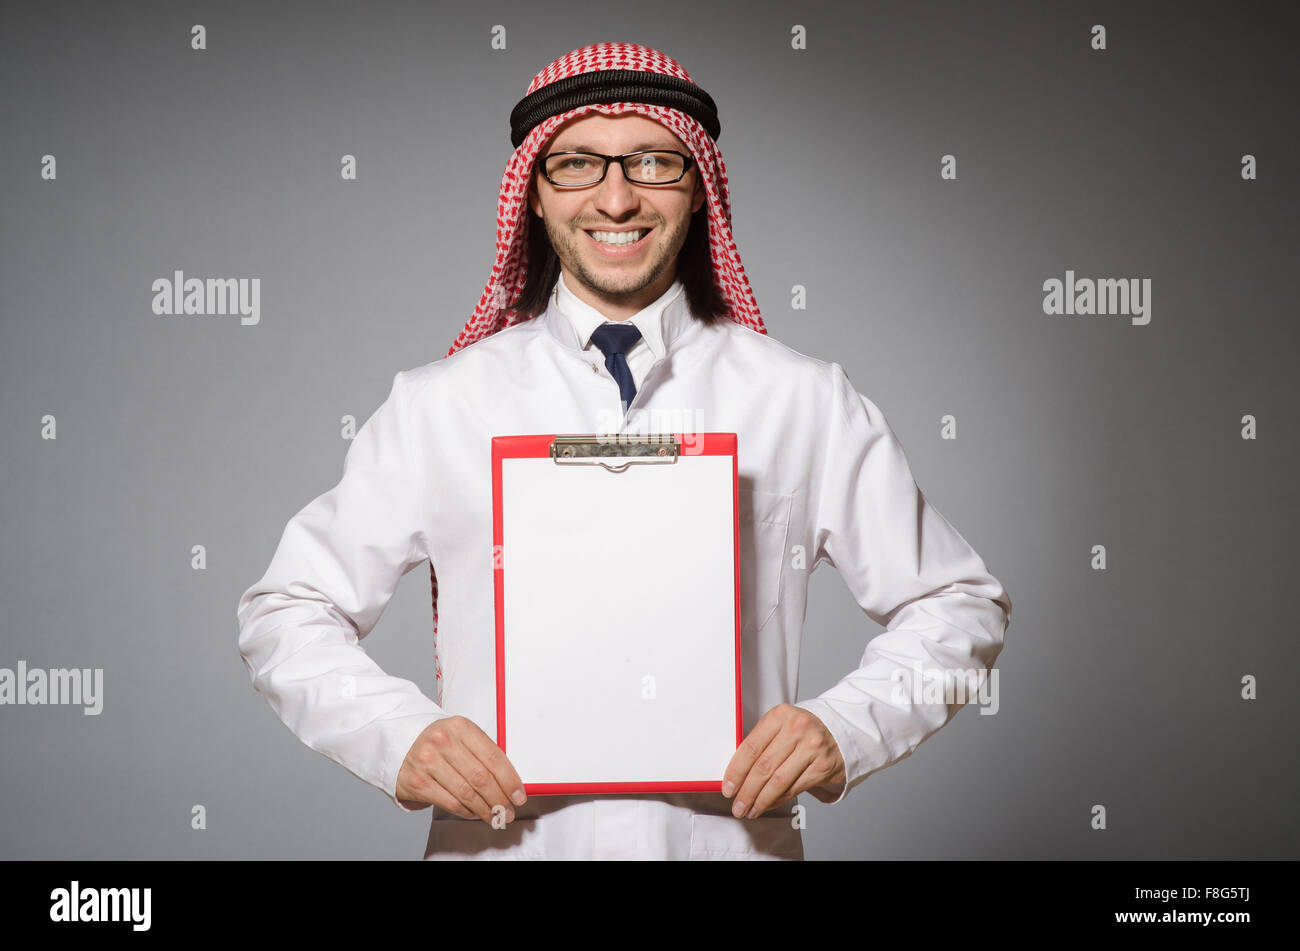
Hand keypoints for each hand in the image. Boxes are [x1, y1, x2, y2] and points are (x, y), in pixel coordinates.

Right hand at [395, 715, 526, 822]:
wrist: (398, 741)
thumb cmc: (437, 741)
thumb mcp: (459, 735)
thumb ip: (481, 752)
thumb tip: (509, 781)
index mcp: (460, 726)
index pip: (493, 756)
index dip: (510, 780)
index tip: (519, 795)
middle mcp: (443, 741)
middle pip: (481, 777)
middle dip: (500, 799)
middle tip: (509, 812)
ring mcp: (427, 761)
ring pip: (466, 793)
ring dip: (485, 809)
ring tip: (495, 816)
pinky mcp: (417, 781)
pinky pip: (450, 802)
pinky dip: (466, 812)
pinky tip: (474, 813)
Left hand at [722, 704, 844, 817]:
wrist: (842, 730)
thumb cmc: (805, 730)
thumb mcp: (782, 725)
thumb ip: (761, 742)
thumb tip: (737, 773)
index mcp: (780, 715)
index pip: (751, 747)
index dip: (736, 771)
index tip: (728, 787)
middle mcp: (797, 728)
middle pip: (763, 767)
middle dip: (746, 791)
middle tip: (737, 805)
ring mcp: (812, 747)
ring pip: (778, 781)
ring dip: (760, 800)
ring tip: (749, 809)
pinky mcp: (823, 766)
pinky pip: (794, 788)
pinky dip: (777, 800)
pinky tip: (768, 804)